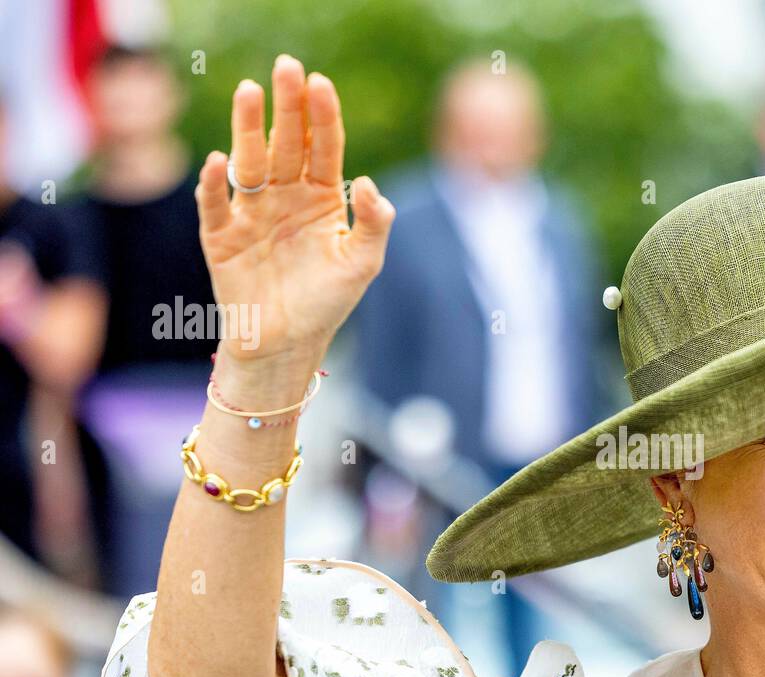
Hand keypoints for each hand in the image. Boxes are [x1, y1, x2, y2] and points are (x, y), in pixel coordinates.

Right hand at [197, 55, 394, 375]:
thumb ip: (374, 224)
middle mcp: (284, 197)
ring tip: (250, 91)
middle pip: (285, 144)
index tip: (321, 84)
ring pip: (249, 162)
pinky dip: (215, 186)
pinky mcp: (221, 238)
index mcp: (320, 198)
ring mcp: (251, 214)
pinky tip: (220, 162)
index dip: (322, 117)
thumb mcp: (362, 264)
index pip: (323, 148)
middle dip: (287, 106)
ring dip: (248, 128)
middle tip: (287, 67)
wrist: (287, 344)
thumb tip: (367, 181)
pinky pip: (215, 207)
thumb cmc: (326, 302)